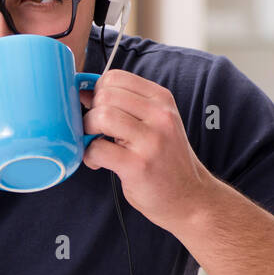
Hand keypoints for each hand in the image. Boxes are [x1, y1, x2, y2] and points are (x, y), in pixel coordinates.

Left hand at [78, 70, 220, 231]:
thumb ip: (126, 106)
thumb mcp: (156, 123)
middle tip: (95, 130)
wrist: (190, 197)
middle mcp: (160, 116)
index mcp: (162, 100)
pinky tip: (98, 162)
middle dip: (91, 112)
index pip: (115, 77)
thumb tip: (83, 92)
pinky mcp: (138, 165)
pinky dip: (89, 156)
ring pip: (100, 117)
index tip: (97, 109)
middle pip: (105, 95)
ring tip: (95, 144)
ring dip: (87, 131)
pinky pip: (97, 149)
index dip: (97, 92)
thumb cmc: (165, 159)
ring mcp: (151, 141)